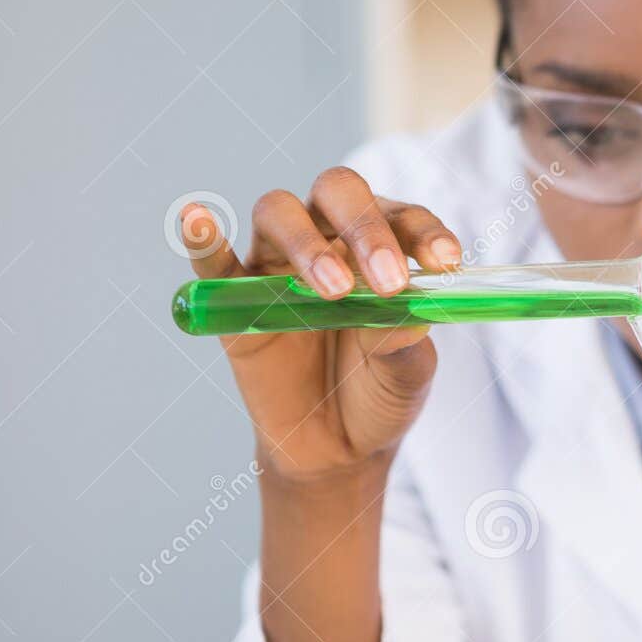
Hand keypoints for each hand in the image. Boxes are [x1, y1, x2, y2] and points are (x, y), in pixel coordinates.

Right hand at [179, 166, 462, 483]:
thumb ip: (403, 341)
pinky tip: (197, 219)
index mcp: (384, 245)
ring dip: (306, 244)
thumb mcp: (405, 373)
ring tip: (333, 292)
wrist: (337, 448)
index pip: (403, 216)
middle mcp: (330, 238)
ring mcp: (278, 263)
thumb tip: (404, 310)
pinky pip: (212, 261)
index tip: (445, 263)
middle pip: (338, 193)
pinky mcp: (234, 297)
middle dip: (366, 229)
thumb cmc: (379, 393)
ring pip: (279, 213)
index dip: (423, 232)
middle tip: (387, 282)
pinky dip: (202, 239)